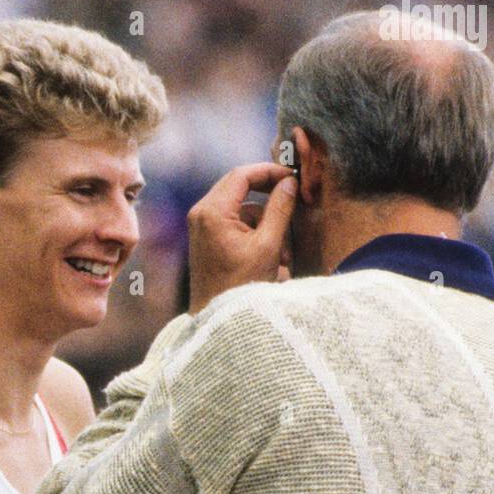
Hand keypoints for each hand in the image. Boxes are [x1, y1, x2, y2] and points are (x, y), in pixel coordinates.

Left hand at [187, 162, 296, 313]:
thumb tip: (289, 182)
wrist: (217, 321)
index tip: (292, 177)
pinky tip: (271, 260)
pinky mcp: (206, 240)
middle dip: (269, 198)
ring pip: (241, 209)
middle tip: (292, 202)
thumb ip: (280, 209)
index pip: (242, 175)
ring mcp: (201, 227)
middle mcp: (201, 214)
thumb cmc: (241, 288)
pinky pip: (234, 225)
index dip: (269, 172)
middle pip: (240, 188)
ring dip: (265, 223)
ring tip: (282, 254)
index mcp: (212, 212)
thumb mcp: (268, 246)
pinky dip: (254, 235)